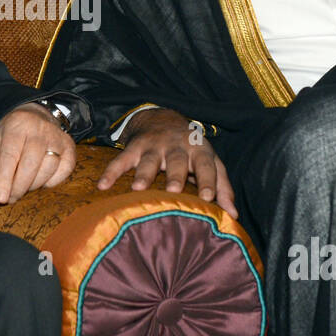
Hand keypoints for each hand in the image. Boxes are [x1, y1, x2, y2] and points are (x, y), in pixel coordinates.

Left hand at [0, 103, 75, 203]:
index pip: (10, 156)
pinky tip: (40, 178)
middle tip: (10, 198)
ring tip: (23, 185)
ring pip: (48, 169)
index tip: (1, 198)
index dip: (5, 180)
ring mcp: (58, 137)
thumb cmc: (12, 135)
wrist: (36, 117)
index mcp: (17, 124)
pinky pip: (63, 172)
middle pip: (30, 164)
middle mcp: (40, 128)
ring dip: (33, 184)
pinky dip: (51, 181)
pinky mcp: (70, 147)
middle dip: (19, 187)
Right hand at [98, 108, 237, 217]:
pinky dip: (111, 172)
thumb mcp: (210, 162)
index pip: (206, 166)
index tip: (209, 198)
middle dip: (175, 176)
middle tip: (174, 191)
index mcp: (199, 151)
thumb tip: (233, 217)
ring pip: (148, 160)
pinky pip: (121, 159)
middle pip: (176, 162)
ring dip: (143, 173)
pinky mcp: (134, 147)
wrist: (163, 118)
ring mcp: (153, 146)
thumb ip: (222, 188)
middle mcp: (176, 147)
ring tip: (138, 189)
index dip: (208, 181)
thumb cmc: (192, 150)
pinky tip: (102, 185)